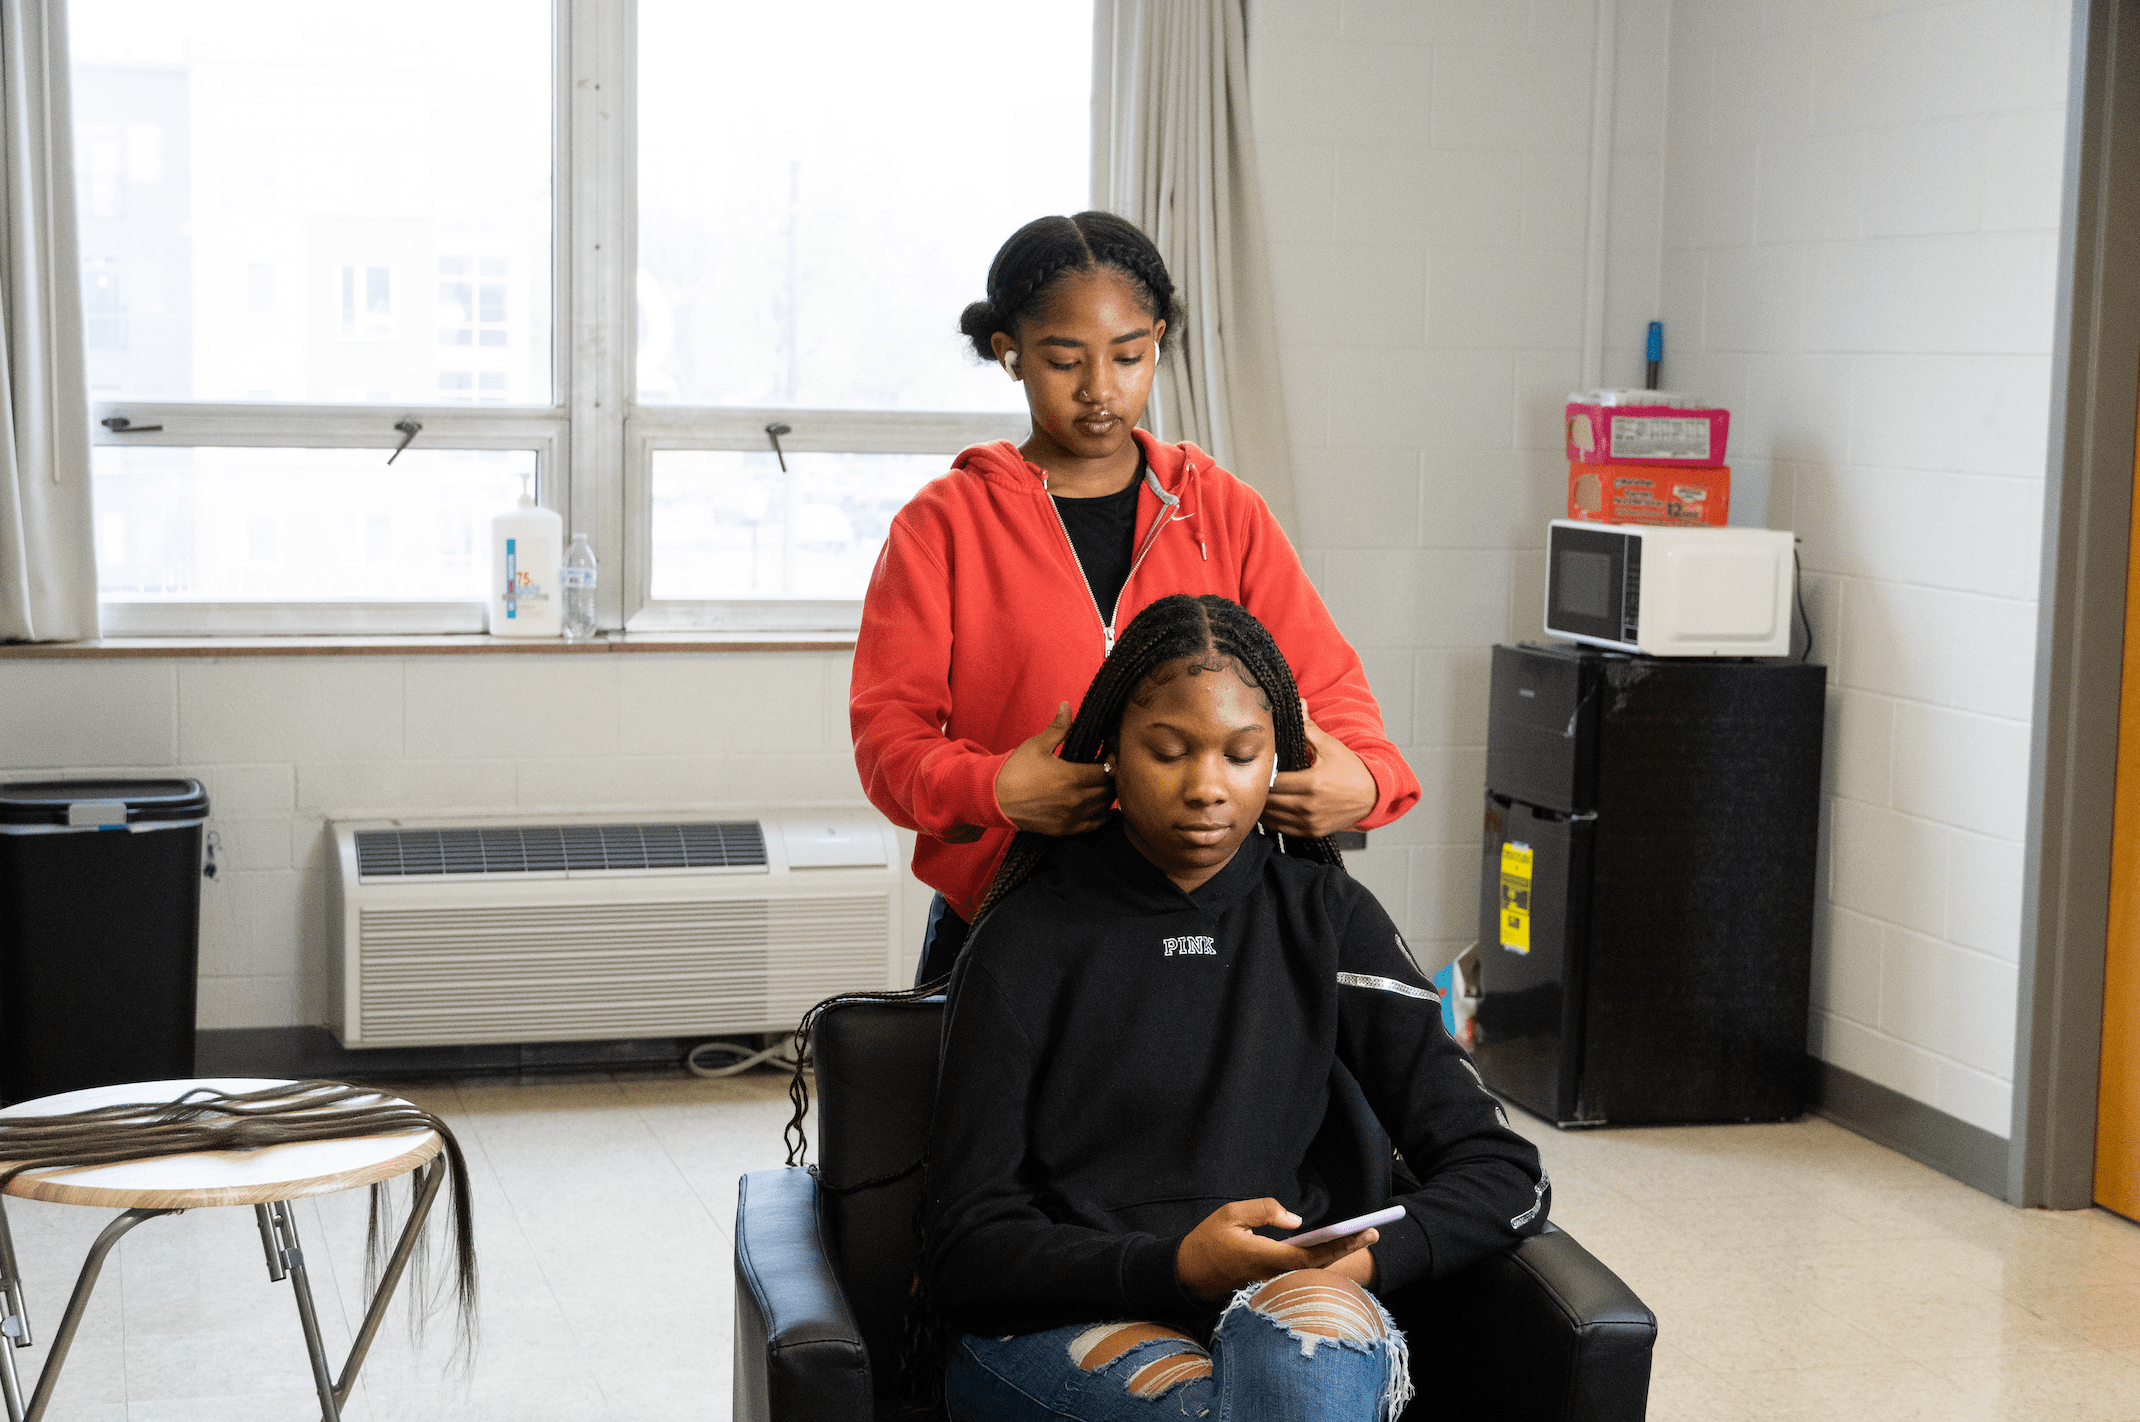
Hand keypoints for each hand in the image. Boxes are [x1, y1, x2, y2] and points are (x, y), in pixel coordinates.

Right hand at [993, 702, 1112, 835]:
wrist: (994, 799)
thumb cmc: (1015, 770)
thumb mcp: (1037, 745)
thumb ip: (1058, 727)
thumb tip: (1067, 706)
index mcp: (1072, 776)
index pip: (1107, 770)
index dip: (1112, 761)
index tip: (1110, 754)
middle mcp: (1076, 799)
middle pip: (1109, 790)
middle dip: (1112, 777)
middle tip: (1108, 768)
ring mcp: (1071, 817)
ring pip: (1104, 807)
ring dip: (1107, 795)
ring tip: (1103, 784)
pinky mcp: (1065, 829)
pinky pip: (1094, 825)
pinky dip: (1102, 816)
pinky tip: (1102, 807)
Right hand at [1174, 1198, 1378, 1302]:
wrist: (1187, 1274)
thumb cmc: (1207, 1241)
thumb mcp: (1230, 1214)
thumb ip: (1264, 1210)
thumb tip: (1295, 1220)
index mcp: (1263, 1257)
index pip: (1310, 1254)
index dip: (1339, 1244)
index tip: (1362, 1231)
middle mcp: (1272, 1274)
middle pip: (1318, 1265)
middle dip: (1348, 1248)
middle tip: (1373, 1232)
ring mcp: (1271, 1282)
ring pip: (1311, 1271)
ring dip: (1336, 1255)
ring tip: (1359, 1237)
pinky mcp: (1269, 1282)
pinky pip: (1300, 1272)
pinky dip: (1320, 1261)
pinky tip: (1333, 1249)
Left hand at [1261, 702, 1379, 838]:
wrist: (1372, 795)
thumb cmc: (1351, 770)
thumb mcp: (1330, 746)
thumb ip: (1309, 728)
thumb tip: (1298, 704)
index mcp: (1311, 783)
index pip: (1272, 782)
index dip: (1262, 774)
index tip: (1259, 766)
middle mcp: (1309, 806)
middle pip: (1268, 801)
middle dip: (1258, 790)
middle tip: (1254, 779)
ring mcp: (1310, 822)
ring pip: (1272, 817)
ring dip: (1263, 806)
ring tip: (1259, 792)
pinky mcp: (1312, 831)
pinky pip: (1282, 828)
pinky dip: (1272, 819)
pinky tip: (1271, 807)